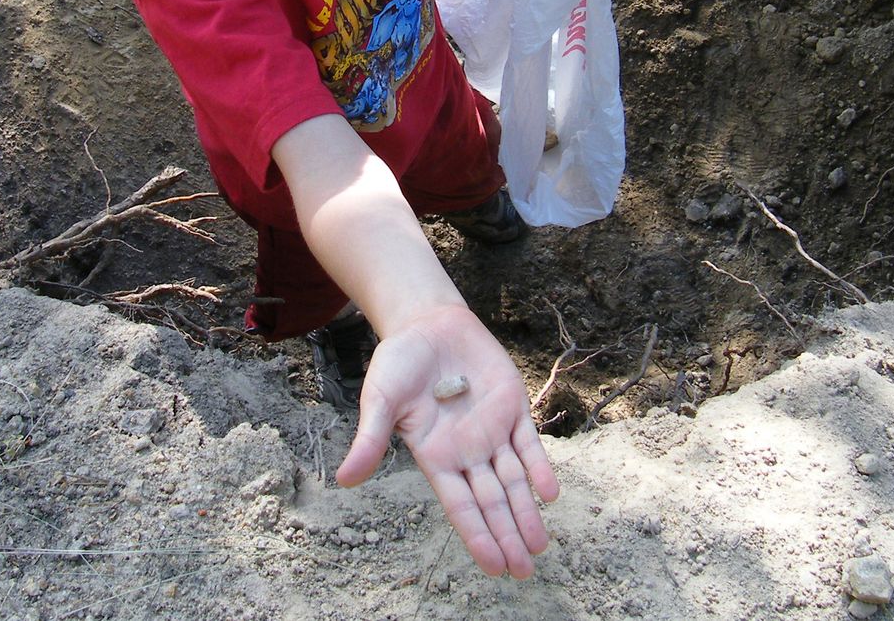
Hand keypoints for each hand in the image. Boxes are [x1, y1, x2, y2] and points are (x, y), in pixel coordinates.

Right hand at [336, 304, 558, 577]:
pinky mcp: (513, 406)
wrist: (426, 322)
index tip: (494, 566)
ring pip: (514, 480)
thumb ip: (370, 439)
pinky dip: (540, 466)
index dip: (477, 534)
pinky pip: (529, 443)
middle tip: (524, 571)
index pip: (461, 505)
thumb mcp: (379, 399)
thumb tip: (344, 480)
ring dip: (527, 512)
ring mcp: (492, 430)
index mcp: (436, 456)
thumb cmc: (397, 362)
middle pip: (492, 501)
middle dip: (507, 535)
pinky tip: (550, 492)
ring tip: (540, 546)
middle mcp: (467, 451)